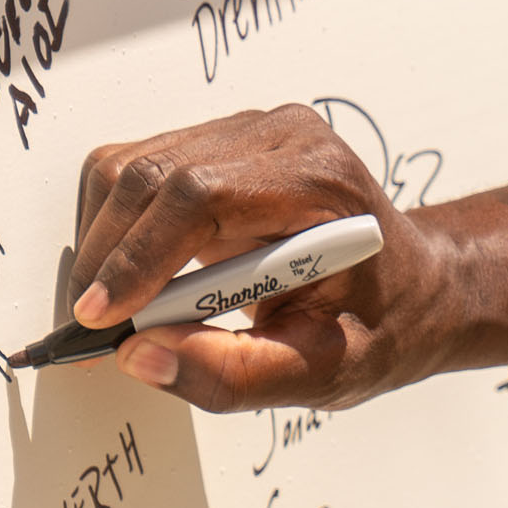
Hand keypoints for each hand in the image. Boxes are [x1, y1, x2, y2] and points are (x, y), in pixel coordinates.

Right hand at [66, 104, 448, 412]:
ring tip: (112, 313)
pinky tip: (131, 281)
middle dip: (107, 259)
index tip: (102, 319)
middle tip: (91, 333)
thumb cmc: (383, 325)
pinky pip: (135, 172)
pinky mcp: (216, 144)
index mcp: (321, 181)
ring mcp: (245, 132)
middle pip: (154, 176)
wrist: (416, 287)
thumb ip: (237, 375)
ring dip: (102, 244)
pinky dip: (113, 228)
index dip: (139, 257)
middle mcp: (281, 137)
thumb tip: (140, 356)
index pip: (202, 197)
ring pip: (130, 168)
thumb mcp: (328, 373)